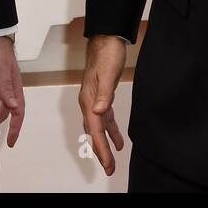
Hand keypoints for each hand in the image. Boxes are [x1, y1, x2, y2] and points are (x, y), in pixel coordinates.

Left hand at [0, 35, 24, 147]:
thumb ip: (6, 90)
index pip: (18, 114)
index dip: (15, 129)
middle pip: (7, 112)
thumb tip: (15, 108)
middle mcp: (10, 90)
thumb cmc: (0, 55)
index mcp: (16, 89)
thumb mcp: (1, 73)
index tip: (11, 143)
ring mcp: (2, 86)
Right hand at [78, 35, 126, 175]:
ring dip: (106, 143)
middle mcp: (89, 102)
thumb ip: (104, 94)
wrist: (106, 39)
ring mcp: (94, 100)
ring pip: (99, 127)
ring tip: (113, 159)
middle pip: (94, 132)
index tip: (108, 163)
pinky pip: (105, 119)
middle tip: (109, 168)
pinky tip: (118, 138)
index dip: (101, 148)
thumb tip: (99, 112)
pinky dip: (111, 130)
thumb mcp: (108, 73)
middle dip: (101, 151)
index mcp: (89, 99)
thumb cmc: (107, 54)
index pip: (95, 129)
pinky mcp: (101, 96)